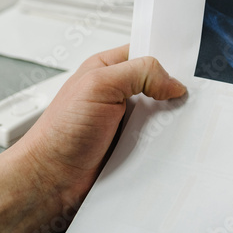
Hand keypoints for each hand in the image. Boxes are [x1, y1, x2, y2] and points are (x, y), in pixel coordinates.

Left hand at [18, 44, 186, 206]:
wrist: (49, 181)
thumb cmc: (59, 134)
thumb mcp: (98, 85)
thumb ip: (139, 72)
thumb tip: (172, 82)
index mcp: (108, 67)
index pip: (147, 51)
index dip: (166, 58)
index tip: (182, 71)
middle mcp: (118, 91)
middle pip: (160, 83)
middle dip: (171, 92)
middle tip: (176, 100)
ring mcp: (126, 118)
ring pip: (162, 112)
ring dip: (167, 121)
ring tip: (165, 126)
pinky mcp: (132, 143)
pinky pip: (158, 138)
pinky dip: (163, 142)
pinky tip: (161, 145)